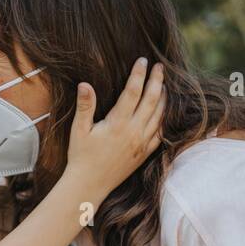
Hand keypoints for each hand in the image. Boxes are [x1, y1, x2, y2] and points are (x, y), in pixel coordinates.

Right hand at [64, 58, 165, 196]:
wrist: (89, 185)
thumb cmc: (80, 156)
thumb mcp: (79, 130)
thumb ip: (85, 106)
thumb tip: (84, 83)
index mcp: (118, 123)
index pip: (132, 92)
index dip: (138, 74)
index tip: (142, 60)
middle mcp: (134, 132)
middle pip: (152, 100)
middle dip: (157, 81)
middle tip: (159, 66)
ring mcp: (141, 143)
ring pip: (160, 115)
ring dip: (164, 97)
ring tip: (164, 84)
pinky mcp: (144, 153)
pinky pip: (161, 133)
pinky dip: (166, 119)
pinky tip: (165, 111)